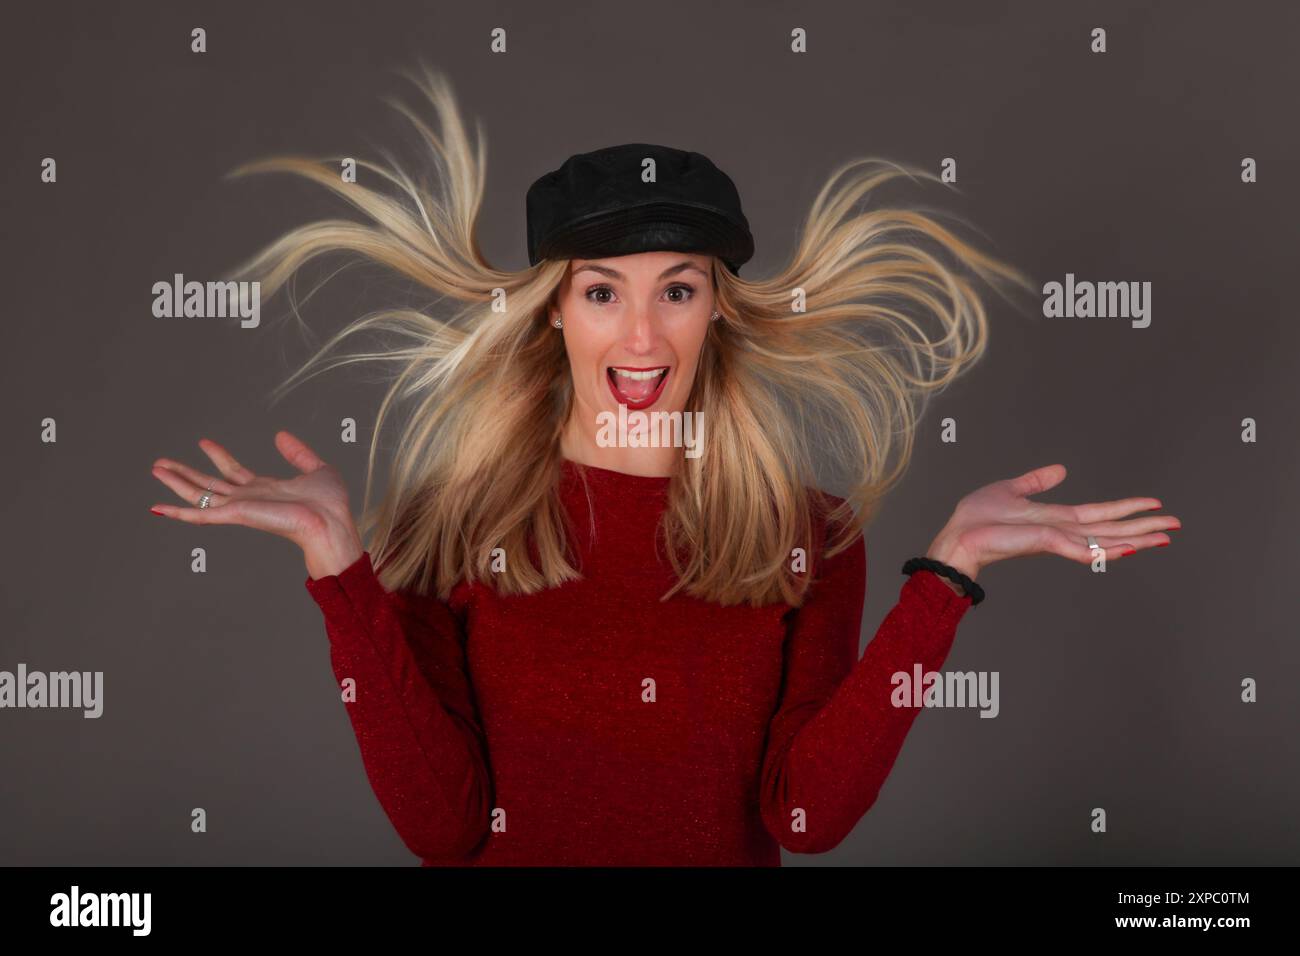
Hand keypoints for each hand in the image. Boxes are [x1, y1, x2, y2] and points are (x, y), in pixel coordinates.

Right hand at [149, 431, 364, 578]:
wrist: (331, 523)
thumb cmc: (330, 506)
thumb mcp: (316, 469)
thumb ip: (298, 453)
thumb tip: (280, 435)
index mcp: (265, 490)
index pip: (234, 471)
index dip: (219, 456)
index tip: (204, 442)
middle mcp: (248, 499)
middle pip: (209, 483)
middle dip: (186, 472)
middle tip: (161, 461)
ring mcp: (240, 507)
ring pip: (199, 494)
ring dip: (176, 482)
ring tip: (156, 469)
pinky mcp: (236, 514)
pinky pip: (201, 514)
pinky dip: (178, 512)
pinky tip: (158, 508)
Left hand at [924, 463, 1179, 585]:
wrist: (957, 537)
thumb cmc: (977, 519)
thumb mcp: (1012, 490)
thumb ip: (1037, 482)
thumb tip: (1061, 470)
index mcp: (1056, 519)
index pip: (1100, 514)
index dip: (1128, 508)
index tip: (1155, 504)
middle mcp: (1062, 531)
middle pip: (1112, 528)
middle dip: (1144, 526)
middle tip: (1177, 525)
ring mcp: (1056, 540)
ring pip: (1104, 540)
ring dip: (1136, 538)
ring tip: (1165, 536)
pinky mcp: (1045, 544)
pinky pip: (1081, 550)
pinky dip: (1105, 551)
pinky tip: (1128, 549)